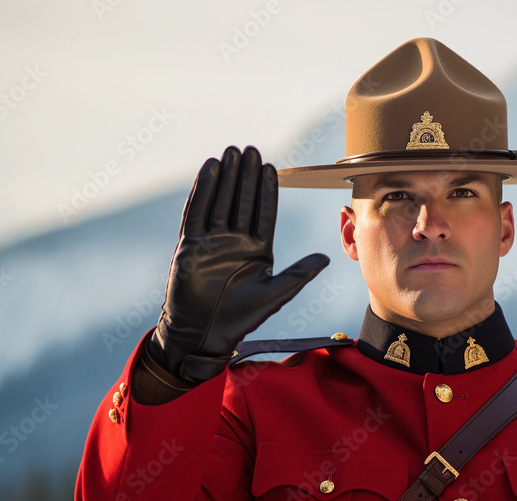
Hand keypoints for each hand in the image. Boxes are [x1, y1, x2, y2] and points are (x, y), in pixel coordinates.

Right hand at [147, 146, 329, 381]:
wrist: (204, 333)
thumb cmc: (241, 318)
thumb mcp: (275, 294)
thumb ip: (299, 273)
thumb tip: (326, 258)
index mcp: (257, 249)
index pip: (264, 212)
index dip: (267, 189)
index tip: (271, 167)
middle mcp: (235, 240)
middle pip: (242, 200)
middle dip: (247, 176)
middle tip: (251, 150)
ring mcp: (212, 240)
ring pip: (221, 200)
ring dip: (227, 177)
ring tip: (232, 153)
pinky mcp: (190, 244)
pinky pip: (198, 211)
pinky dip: (203, 190)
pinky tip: (210, 169)